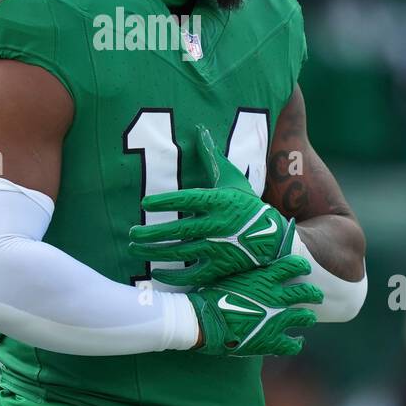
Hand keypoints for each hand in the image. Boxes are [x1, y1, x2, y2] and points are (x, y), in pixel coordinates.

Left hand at [128, 124, 295, 285]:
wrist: (274, 236)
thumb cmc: (247, 203)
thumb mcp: (232, 178)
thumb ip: (212, 157)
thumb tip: (200, 129)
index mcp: (219, 201)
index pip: (187, 200)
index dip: (165, 201)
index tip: (144, 203)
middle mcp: (218, 225)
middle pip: (178, 230)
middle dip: (151, 233)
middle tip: (131, 234)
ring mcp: (219, 248)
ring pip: (181, 253)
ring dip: (154, 252)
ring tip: (134, 249)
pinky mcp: (221, 267)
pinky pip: (192, 274)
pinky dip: (173, 276)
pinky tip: (156, 272)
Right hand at [188, 255, 321, 356]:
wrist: (203, 321)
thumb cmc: (211, 296)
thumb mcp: (230, 276)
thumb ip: (248, 274)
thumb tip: (255, 269)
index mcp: (265, 277)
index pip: (294, 265)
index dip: (302, 266)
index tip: (304, 268)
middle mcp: (276, 296)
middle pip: (306, 292)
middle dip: (313, 294)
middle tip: (316, 295)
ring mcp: (277, 319)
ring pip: (305, 317)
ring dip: (308, 317)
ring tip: (308, 318)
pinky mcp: (272, 341)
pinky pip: (293, 343)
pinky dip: (297, 343)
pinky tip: (297, 342)